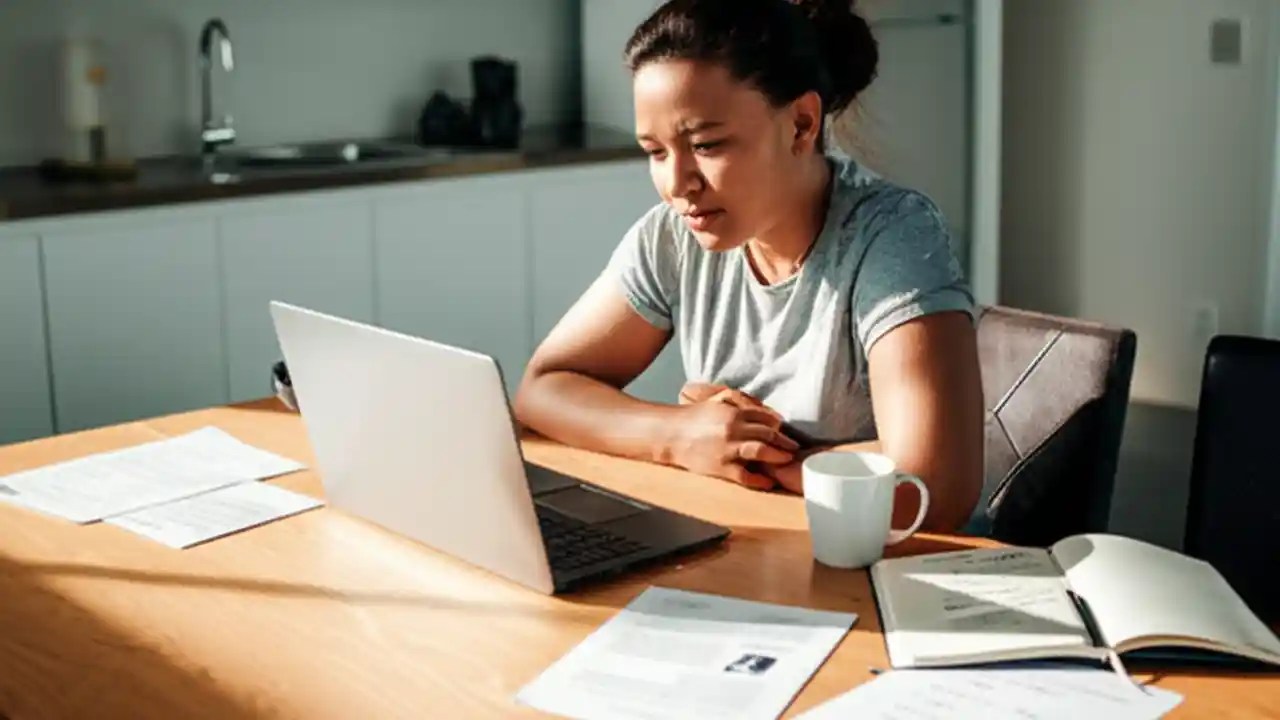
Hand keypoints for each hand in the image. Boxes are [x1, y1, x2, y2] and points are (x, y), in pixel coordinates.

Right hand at [668, 382, 798, 489]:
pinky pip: (746, 476)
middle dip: (785, 441)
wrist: (670, 434)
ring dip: (778, 455)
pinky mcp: (721, 467)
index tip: (785, 430)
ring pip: (761, 451)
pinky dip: (760, 480)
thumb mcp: (716, 401)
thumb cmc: (693, 418)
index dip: (778, 425)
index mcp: (733, 412)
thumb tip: (764, 410)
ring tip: (787, 459)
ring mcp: (727, 449)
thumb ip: (739, 402)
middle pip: (768, 434)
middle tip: (795, 447)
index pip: (765, 418)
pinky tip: (769, 482)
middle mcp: (733, 428)